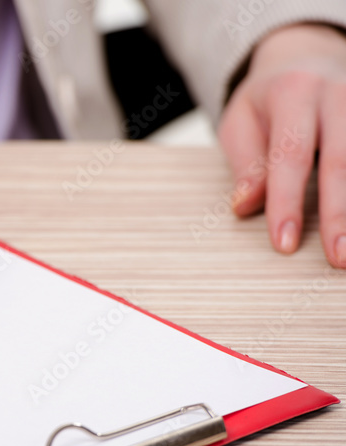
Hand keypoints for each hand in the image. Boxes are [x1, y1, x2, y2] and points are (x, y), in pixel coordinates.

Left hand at [218, 22, 345, 266]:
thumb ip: (246, 163)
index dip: (287, 202)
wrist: (305, 56)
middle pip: (342, 161)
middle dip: (340, 214)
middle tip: (338, 258)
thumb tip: (245, 206)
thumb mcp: (241, 122)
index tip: (285, 244)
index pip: (290, 155)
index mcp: (292, 91)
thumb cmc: (266, 99)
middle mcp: (338, 93)